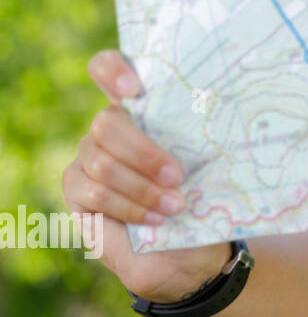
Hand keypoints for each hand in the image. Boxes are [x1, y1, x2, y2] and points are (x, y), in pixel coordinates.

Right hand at [61, 50, 229, 302]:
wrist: (192, 248)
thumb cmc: (205, 197)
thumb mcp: (212, 167)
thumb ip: (201, 144)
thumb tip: (221, 124)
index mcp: (142, 108)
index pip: (108, 68)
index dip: (113, 70)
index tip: (135, 90)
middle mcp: (110, 128)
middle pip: (107, 123)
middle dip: (143, 152)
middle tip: (177, 176)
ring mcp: (89, 157)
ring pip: (100, 161)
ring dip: (141, 187)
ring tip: (174, 205)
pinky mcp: (77, 190)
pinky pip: (93, 192)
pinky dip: (128, 206)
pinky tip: (154, 218)